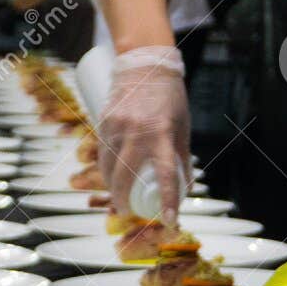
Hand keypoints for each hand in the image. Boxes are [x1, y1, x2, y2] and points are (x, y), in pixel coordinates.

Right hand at [97, 46, 188, 222]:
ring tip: (116, 198)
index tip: (168, 220)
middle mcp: (138, 132)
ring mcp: (118, 127)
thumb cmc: (169, 98)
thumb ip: (182, 157)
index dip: (167, 201)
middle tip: (126, 212)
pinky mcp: (104, 122)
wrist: (145, 65)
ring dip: (110, 187)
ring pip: (108, 168)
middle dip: (123, 201)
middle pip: (125, 178)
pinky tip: (107, 178)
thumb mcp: (182, 126)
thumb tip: (186, 187)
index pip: (165, 176)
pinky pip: (101, 153)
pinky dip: (104, 169)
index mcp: (163, 134)